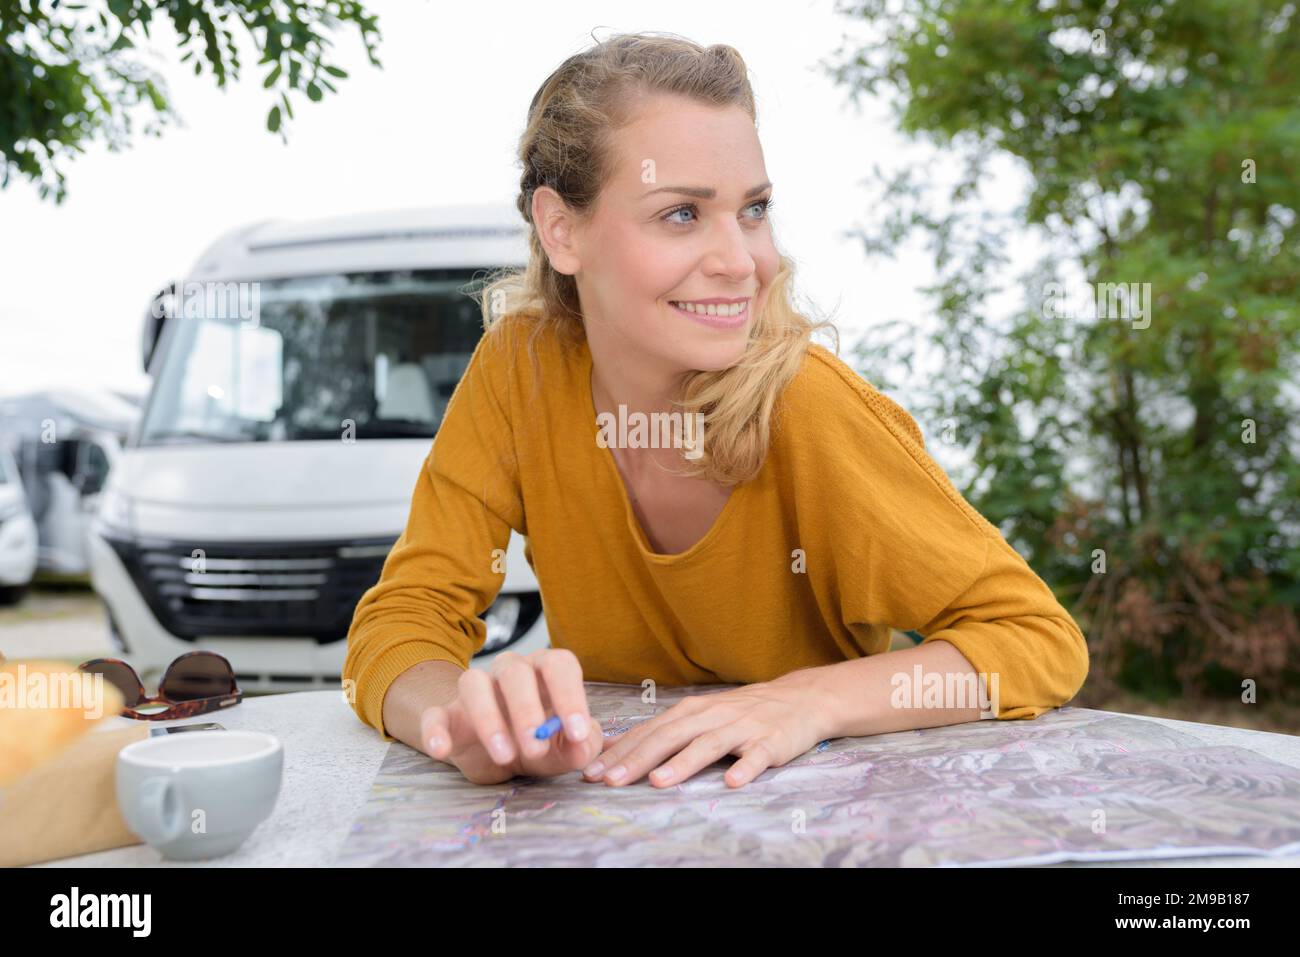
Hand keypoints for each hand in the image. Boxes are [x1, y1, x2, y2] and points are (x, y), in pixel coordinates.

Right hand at [420, 649, 604, 784]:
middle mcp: (511, 671)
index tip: (577, 732)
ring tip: (504, 755)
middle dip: (527, 711)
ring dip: (489, 719)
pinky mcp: (449, 714)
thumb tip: (581, 741)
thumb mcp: (569, 748)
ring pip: (474, 683)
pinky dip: (434, 730)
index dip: (570, 695)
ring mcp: (477, 689)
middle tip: (536, 748)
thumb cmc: (547, 742)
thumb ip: (582, 745)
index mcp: (546, 670)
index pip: (560, 664)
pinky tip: (441, 750)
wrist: (506, 756)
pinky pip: (435, 714)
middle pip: (516, 673)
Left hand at [581, 670, 830, 788]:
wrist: (801, 698)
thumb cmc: (742, 712)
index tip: (591, 772)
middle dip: (638, 759)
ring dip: (682, 763)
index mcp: (692, 711)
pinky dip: (745, 767)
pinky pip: (757, 756)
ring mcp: (743, 728)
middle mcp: (713, 715)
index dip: (619, 752)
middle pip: (670, 736)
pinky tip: (732, 783)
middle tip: (611, 781)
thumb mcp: (700, 715)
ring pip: (709, 745)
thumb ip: (662, 732)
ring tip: (659, 782)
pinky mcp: (771, 741)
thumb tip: (612, 749)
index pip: (649, 732)